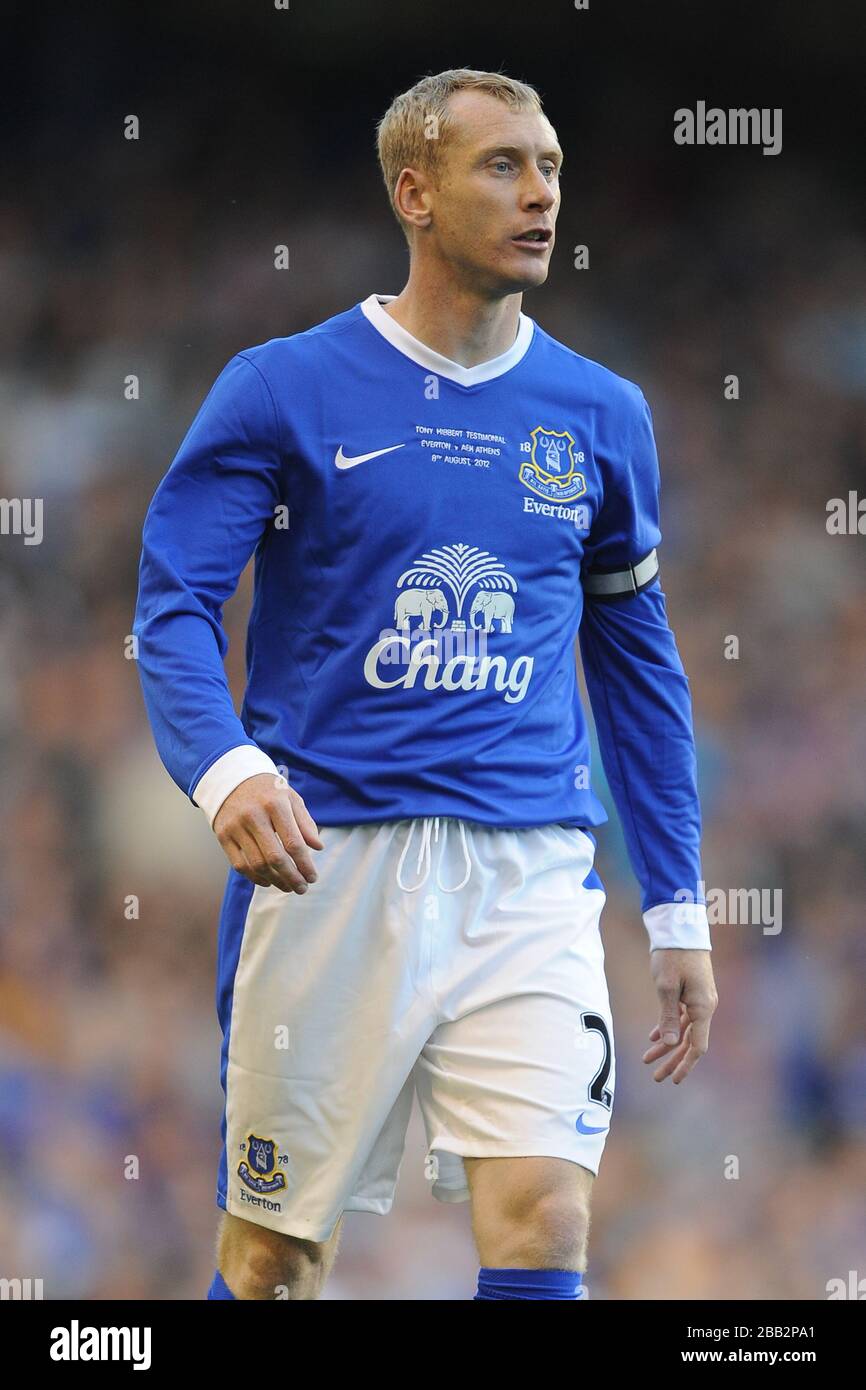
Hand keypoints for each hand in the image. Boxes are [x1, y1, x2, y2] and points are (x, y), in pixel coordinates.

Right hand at [213, 772, 323, 893]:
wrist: (231, 778)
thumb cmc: (268, 791)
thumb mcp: (291, 798)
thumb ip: (305, 823)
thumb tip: (318, 847)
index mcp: (275, 804)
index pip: (293, 843)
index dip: (305, 864)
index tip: (312, 877)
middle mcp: (253, 815)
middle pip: (275, 858)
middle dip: (292, 878)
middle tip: (302, 888)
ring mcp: (236, 827)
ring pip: (257, 865)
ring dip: (276, 881)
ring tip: (288, 887)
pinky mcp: (223, 836)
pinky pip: (240, 865)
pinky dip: (256, 878)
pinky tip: (268, 881)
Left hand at [643, 948, 717, 1084]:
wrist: (680, 928)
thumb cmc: (672, 956)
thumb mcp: (666, 987)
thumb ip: (668, 1016)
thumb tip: (670, 1044)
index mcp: (703, 1008)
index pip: (697, 1046)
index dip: (686, 1065)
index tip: (674, 1080)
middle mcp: (705, 1006)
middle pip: (690, 1041)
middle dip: (673, 1060)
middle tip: (656, 1077)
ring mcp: (699, 999)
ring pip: (684, 1030)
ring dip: (667, 1045)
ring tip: (648, 1060)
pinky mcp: (691, 992)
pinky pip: (681, 1016)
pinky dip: (668, 1027)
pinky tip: (654, 1037)